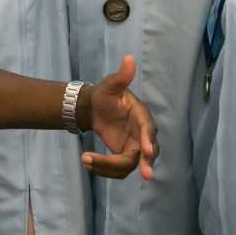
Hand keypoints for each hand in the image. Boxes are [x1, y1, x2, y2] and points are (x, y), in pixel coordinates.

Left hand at [79, 55, 158, 181]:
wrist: (95, 108)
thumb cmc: (106, 95)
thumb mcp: (111, 85)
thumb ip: (121, 77)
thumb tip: (129, 59)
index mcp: (142, 116)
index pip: (148, 130)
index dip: (149, 141)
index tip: (146, 152)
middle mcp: (142, 135)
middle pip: (147, 154)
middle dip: (145, 164)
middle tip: (145, 176)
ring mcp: (135, 148)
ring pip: (129, 165)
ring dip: (109, 167)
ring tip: (86, 160)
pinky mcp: (124, 157)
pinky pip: (118, 169)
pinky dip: (103, 169)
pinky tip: (87, 162)